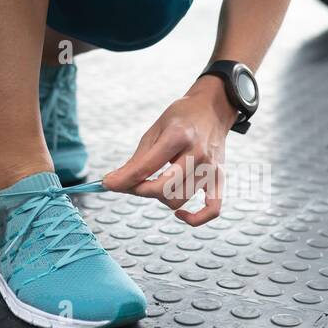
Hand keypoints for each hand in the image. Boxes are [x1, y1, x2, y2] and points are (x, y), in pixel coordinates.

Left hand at [103, 76, 238, 226]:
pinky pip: (212, 209)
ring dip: (160, 198)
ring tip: (155, 184)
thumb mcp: (155, 130)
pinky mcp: (220, 178)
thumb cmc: (181, 118)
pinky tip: (180, 214)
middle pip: (162, 188)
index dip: (122, 180)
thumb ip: (138, 159)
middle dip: (139, 190)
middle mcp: (197, 153)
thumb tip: (114, 182)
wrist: (212, 109)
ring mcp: (210, 167)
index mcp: (178, 136)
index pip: (145, 167)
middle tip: (130, 184)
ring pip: (179, 199)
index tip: (108, 184)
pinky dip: (196, 218)